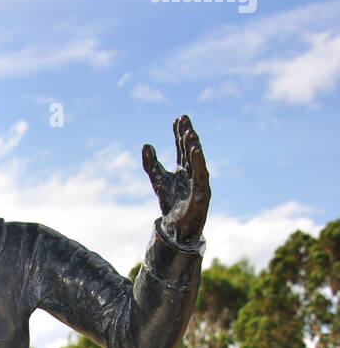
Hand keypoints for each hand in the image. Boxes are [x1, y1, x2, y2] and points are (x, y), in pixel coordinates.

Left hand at [142, 115, 209, 246]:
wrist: (175, 229)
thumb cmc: (171, 204)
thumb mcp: (158, 181)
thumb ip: (151, 164)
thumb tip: (146, 144)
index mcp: (185, 169)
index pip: (182, 147)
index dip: (179, 133)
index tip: (177, 118)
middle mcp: (194, 173)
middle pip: (190, 150)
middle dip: (187, 135)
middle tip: (184, 119)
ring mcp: (199, 182)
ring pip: (197, 161)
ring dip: (194, 146)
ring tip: (190, 133)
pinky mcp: (202, 193)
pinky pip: (201, 175)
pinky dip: (198, 162)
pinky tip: (195, 150)